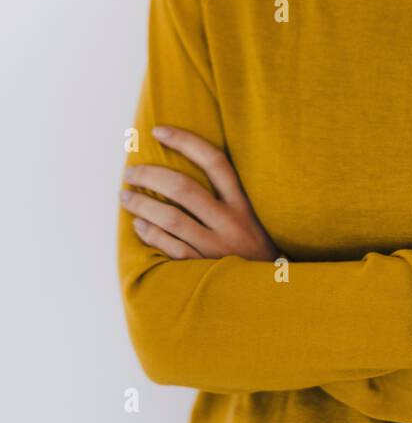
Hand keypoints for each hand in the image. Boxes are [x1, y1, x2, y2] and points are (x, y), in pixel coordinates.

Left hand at [120, 125, 280, 261]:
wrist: (274, 292)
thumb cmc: (256, 248)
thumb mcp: (252, 217)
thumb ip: (229, 196)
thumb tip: (189, 168)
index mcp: (243, 202)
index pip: (215, 161)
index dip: (186, 142)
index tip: (159, 131)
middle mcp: (230, 221)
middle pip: (184, 189)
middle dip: (151, 176)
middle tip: (131, 172)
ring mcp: (216, 247)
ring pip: (171, 219)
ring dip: (143, 205)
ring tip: (125, 197)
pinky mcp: (204, 269)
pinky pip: (170, 247)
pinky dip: (151, 234)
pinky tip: (139, 224)